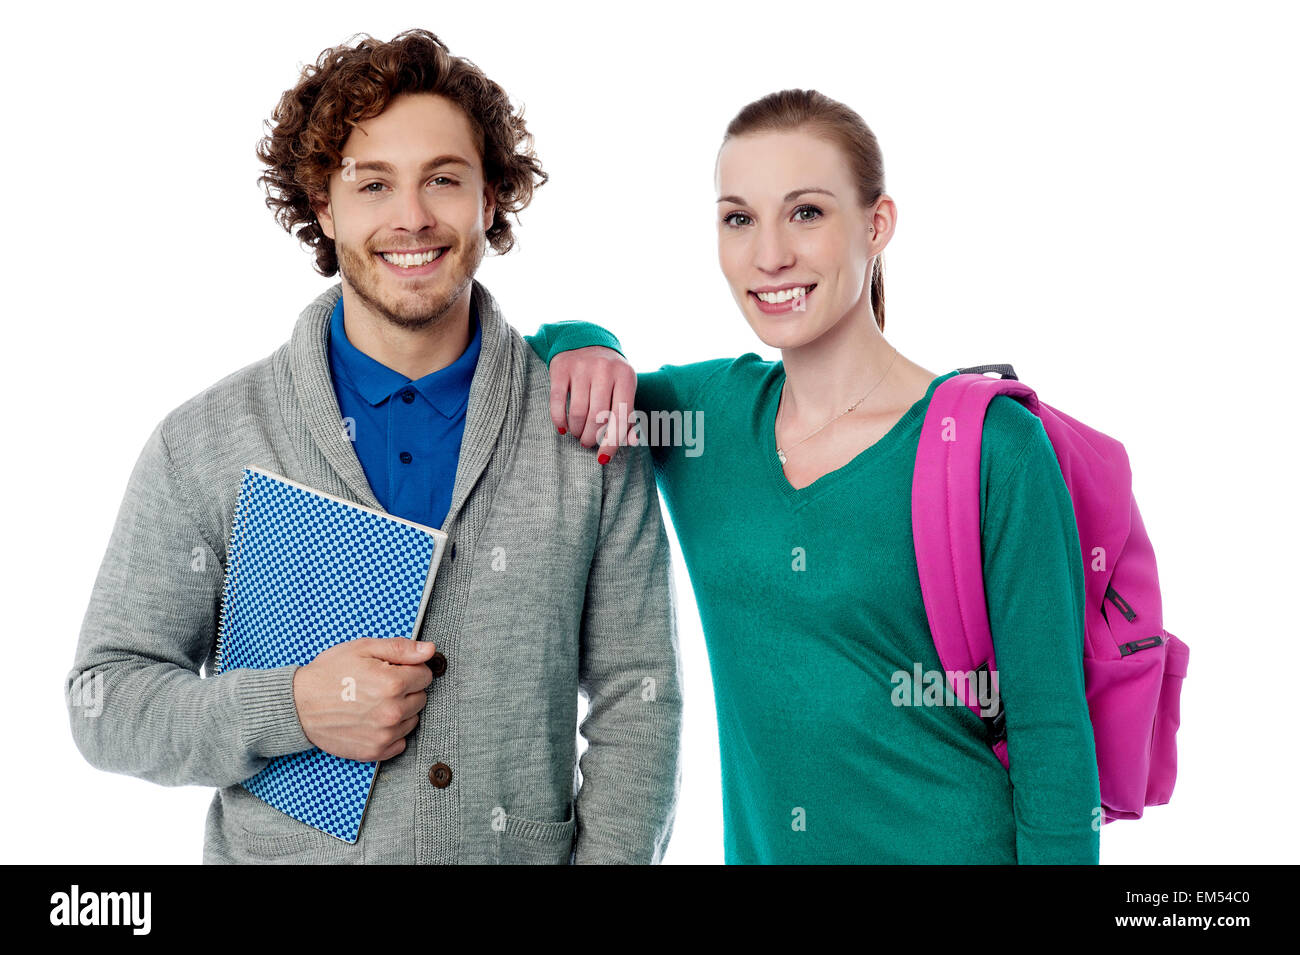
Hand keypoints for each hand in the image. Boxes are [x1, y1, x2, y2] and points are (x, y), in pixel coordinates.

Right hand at [291, 638, 435, 761]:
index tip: (393, 670)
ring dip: (400, 711)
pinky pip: (401, 743)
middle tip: (380, 685)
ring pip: (412, 720)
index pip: (425, 676)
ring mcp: (384, 735)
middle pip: (421, 698)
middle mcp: (392, 712)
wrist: (298, 704)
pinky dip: (392, 733)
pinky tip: (373, 721)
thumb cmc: (329, 674)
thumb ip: (401, 648)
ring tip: (374, 702)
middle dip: (406, 690)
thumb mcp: (363, 648)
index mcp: (392, 684)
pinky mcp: (375, 752)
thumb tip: (429, 651)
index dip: (410, 670)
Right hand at [547, 346, 637, 463]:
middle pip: (598, 418)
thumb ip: (628, 414)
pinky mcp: (561, 368)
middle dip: (591, 438)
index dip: (611, 442)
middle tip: (587, 442)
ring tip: (578, 434)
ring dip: (577, 431)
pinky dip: (560, 421)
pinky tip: (563, 428)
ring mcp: (582, 367)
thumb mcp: (623, 387)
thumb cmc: (608, 374)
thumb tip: (631, 441)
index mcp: (626, 376)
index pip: (621, 417)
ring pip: (578, 413)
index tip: (603, 458)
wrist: (584, 340)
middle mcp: (605, 369)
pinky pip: (557, 403)